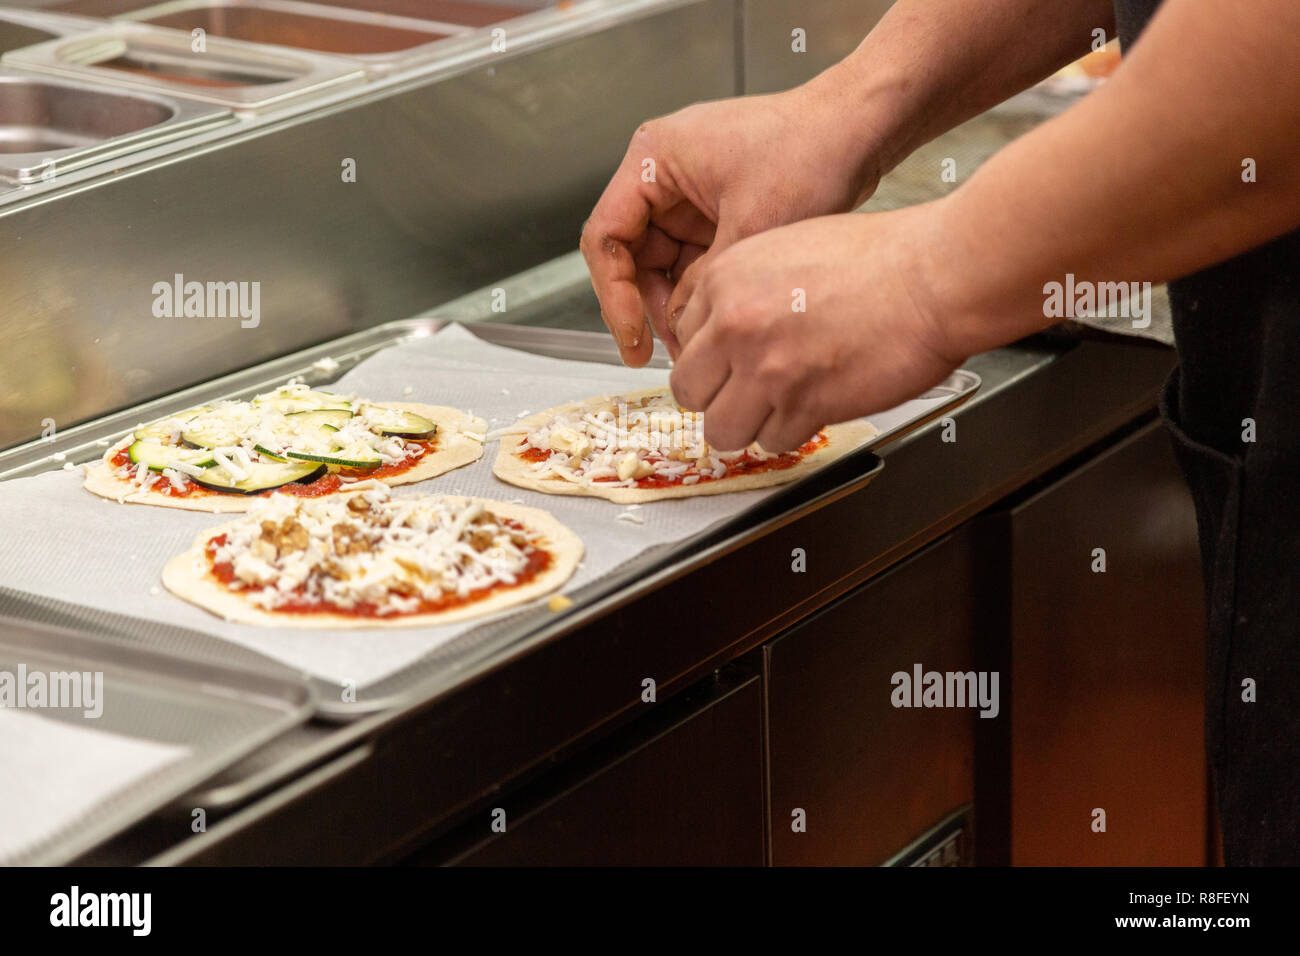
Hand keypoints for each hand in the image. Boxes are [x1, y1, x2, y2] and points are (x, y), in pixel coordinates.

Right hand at [580, 78, 884, 366]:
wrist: (862, 128)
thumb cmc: (811, 148)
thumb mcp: (750, 227)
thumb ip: (704, 283)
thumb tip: (680, 330)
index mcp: (654, 159)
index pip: (605, 237)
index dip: (613, 295)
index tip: (631, 337)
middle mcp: (664, 175)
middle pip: (631, 257)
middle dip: (648, 307)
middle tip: (666, 352)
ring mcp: (690, 195)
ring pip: (663, 266)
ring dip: (676, 305)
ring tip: (695, 345)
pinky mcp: (717, 212)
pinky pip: (693, 262)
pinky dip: (701, 294)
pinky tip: (715, 324)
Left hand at [669, 206, 962, 451]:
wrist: (931, 277)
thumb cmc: (878, 258)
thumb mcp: (786, 248)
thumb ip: (744, 290)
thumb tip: (723, 331)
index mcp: (724, 279)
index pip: (681, 341)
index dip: (709, 358)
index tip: (727, 364)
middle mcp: (735, 325)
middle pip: (689, 393)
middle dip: (716, 398)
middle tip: (744, 394)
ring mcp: (766, 369)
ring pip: (722, 430)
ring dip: (749, 425)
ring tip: (778, 407)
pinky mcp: (803, 404)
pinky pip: (773, 441)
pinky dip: (792, 431)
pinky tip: (815, 404)